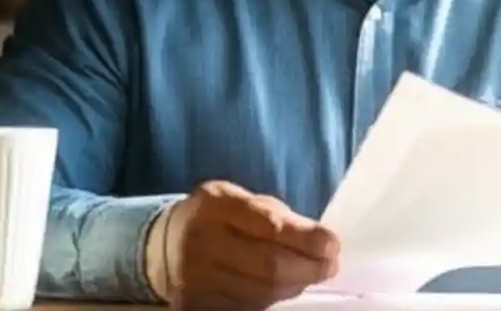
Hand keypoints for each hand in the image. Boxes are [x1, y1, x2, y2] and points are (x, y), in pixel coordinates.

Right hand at [165, 180, 340, 309]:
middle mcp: (202, 242)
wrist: (167, 244)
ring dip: (294, 286)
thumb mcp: (245, 201)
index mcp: (216, 204)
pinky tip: (282, 288)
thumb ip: (280, 217)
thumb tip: (324, 244)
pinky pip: (247, 308)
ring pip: (262, 293)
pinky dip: (272, 300)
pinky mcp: (196, 305)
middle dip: (309, 268)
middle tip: (329, 266)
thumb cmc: (220, 217)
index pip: (272, 225)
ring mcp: (195, 279)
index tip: (333, 245)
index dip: (308, 239)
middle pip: (270, 266)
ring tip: (307, 275)